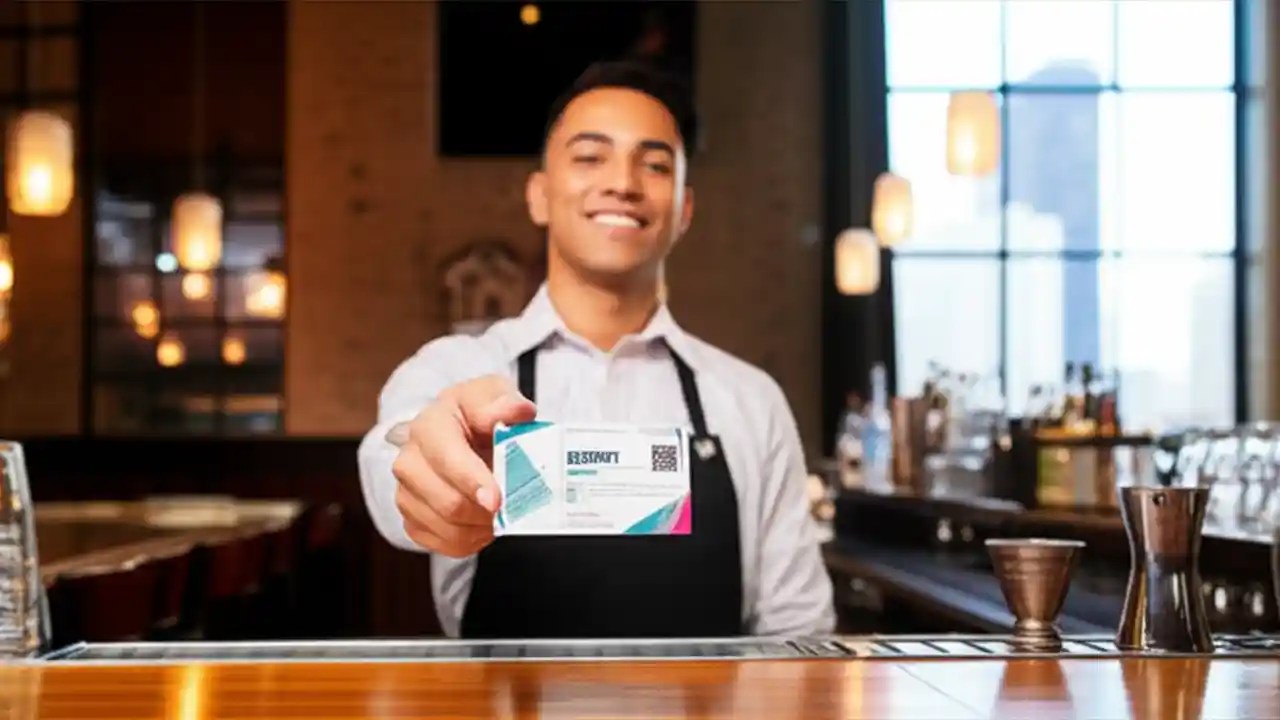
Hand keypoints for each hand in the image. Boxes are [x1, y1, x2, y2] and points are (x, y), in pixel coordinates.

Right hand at [391, 374, 536, 556]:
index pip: (446, 457)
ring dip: (482, 526)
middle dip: (485, 511)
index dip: (472, 481)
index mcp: (430, 425)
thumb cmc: (478, 413)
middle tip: (511, 507)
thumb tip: (519, 411)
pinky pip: (444, 543)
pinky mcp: (412, 518)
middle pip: (447, 502)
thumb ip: (505, 402)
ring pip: (448, 527)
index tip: (497, 500)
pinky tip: (484, 522)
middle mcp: (410, 459)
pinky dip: (472, 539)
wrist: (462, 432)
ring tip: (501, 513)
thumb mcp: (493, 395)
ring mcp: (407, 492)